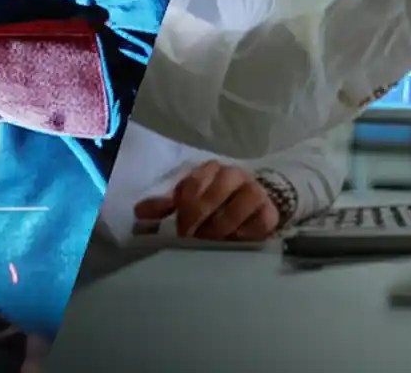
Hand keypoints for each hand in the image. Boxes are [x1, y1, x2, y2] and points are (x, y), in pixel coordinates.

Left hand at [133, 161, 280, 240]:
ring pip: (243, 202)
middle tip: (192, 235)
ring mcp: (255, 192)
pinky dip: (247, 232)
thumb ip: (164, 206)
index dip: (184, 205)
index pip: (194, 182)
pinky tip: (236, 240)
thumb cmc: (214, 203)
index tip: (178, 226)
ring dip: (224, 223)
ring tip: (212, 240)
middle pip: (219, 189)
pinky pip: (261, 221)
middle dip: (202, 214)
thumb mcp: (188, 201)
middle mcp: (235, 175)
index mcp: (211, 170)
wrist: (252, 206)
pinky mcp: (270, 213)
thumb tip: (140, 213)